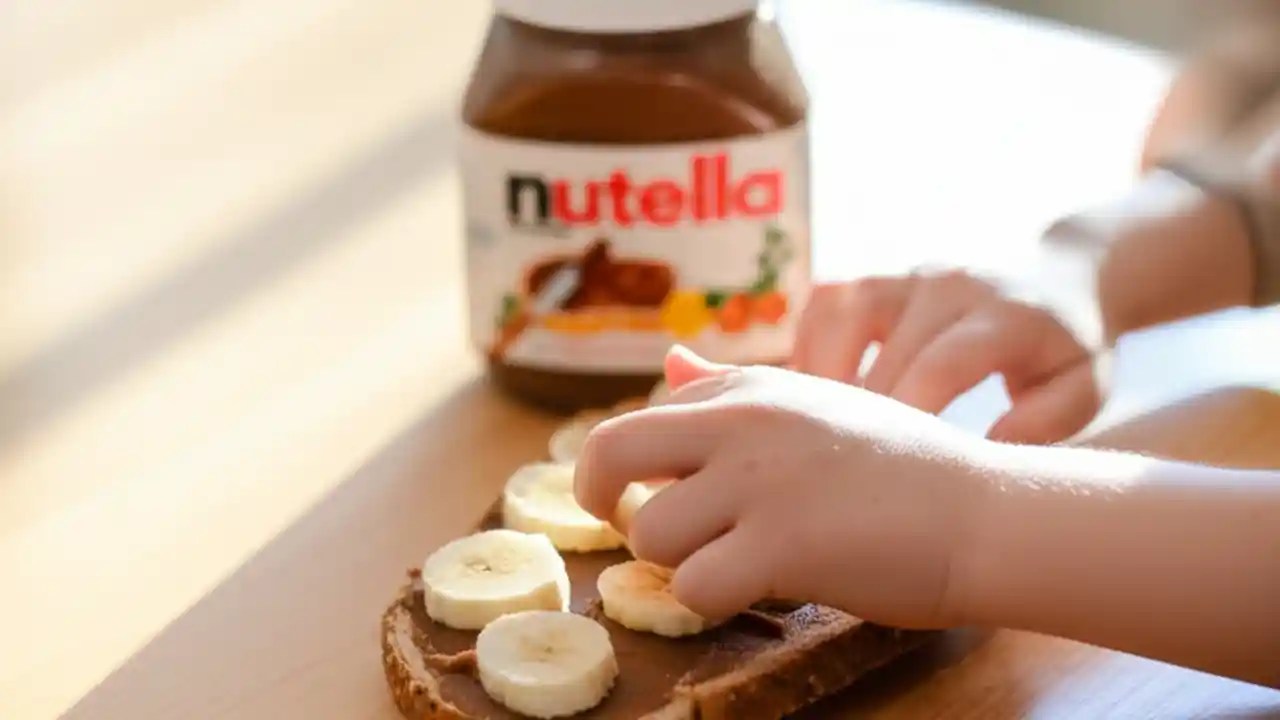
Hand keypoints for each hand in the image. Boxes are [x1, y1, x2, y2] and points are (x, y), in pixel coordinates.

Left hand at [575, 347, 994, 628]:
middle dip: (600, 499)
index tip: (659, 495)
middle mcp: (741, 423)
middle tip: (633, 528)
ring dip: (678, 564)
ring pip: (648, 533)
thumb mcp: (814, 405)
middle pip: (606, 453)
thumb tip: (669, 361)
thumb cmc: (903, 468)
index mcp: (747, 390)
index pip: (638, 421)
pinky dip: (713, 601)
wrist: (984, 512)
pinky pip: (693, 585)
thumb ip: (733, 391)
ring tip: (733, 563)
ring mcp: (758, 481)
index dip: (630, 471)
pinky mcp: (780, 543)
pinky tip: (757, 591)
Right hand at [793, 270, 1101, 443]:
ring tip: (814, 429)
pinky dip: (808, 346)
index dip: (909, 416)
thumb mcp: (1082, 391)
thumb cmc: (1066, 350)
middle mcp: (950, 285)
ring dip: (819, 375)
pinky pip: (824, 301)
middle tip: (844, 472)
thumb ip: (1041, 425)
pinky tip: (811, 395)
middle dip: (861, 415)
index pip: (941, 366)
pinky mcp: (877, 273)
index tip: (890, 472)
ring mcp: (907, 274)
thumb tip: (975, 456)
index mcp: (1007, 317)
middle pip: (884, 351)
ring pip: (839, 312)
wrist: (1059, 273)